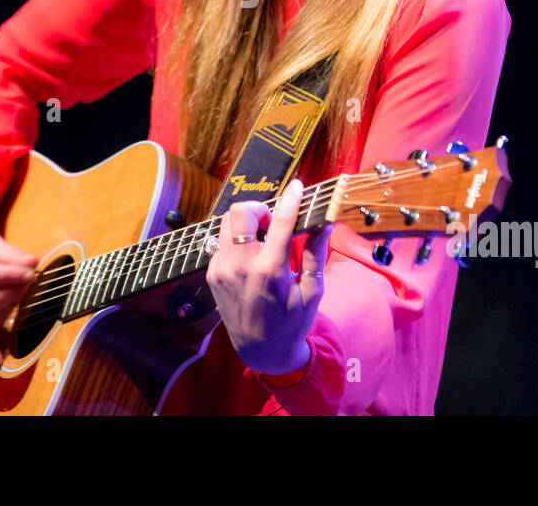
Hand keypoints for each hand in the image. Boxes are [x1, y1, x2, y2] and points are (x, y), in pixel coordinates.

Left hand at [205, 179, 330, 375]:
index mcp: (270, 271)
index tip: (296, 186)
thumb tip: (325, 221)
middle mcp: (241, 267)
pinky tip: (251, 256)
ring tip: (263, 238)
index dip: (290, 199)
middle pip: (239, 212)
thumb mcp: (312, 291)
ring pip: (226, 223)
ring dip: (246, 223)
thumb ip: (315, 252)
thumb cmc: (292, 322)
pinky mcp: (212, 274)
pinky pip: (222, 242)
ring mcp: (221, 270)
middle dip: (258, 208)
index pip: (280, 222)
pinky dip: (237, 240)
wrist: (260, 351)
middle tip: (272, 221)